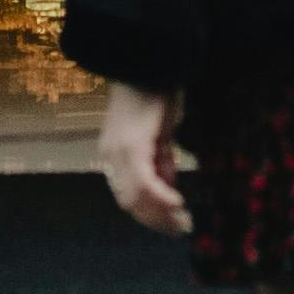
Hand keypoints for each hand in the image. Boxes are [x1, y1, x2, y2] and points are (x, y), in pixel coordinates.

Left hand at [98, 83, 190, 235]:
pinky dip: (161, 196)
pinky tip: (177, 202)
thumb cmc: (153, 97)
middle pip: (129, 203)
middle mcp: (111, 159)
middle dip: (156, 220)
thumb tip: (169, 186)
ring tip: (181, 220)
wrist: (146, 66)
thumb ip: (159, 162)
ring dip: (160, 213)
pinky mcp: (132, 146)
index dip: (149, 216)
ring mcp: (119, 153)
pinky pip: (144, 182)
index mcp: (114, 157)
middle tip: (180, 228)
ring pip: (135, 198)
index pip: (127, 198)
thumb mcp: (157, 136)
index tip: (172, 225)